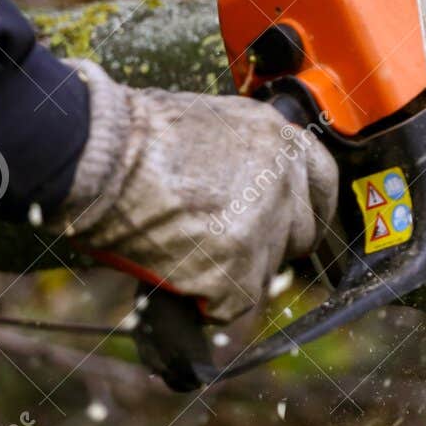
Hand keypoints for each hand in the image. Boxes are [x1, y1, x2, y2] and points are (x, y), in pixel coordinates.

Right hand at [51, 61, 337, 324]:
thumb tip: (247, 182)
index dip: (309, 208)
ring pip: (265, 271)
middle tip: (227, 245)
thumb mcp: (213, 122)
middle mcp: (284, 183)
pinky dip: (205, 301)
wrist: (101, 152)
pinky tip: (178, 276)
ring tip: (187, 251)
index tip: (299, 223)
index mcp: (280, 141)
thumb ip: (247, 154)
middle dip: (269, 245)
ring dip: (231, 273)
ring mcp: (265, 228)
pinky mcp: (237, 270)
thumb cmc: (137, 133)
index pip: (324, 183)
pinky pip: (231, 303)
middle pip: (301, 234)